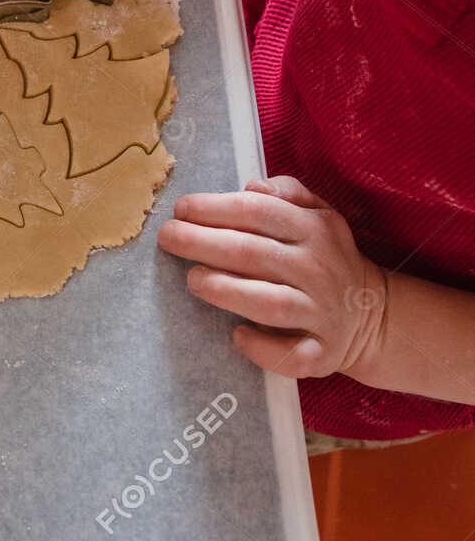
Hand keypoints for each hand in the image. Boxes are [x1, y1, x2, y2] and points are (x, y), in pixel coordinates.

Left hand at [159, 177, 388, 379]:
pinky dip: (262, 348)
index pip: (258, 212)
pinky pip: (291, 354)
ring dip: (227, 291)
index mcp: (313, 229)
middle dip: (204, 243)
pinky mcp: (322, 353)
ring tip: (193, 280)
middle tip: (168, 238)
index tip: (181, 208)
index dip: (215, 208)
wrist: (371, 313)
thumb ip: (288, 192)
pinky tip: (237, 336)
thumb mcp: (320, 213)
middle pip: (253, 253)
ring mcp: (320, 313)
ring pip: (269, 303)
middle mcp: (317, 269)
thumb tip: (252, 186)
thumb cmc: (326, 256)